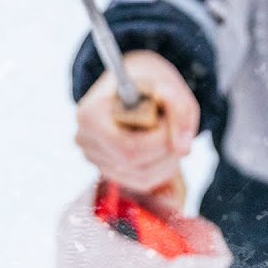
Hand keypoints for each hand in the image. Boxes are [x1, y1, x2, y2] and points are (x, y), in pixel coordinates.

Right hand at [74, 50, 199, 193]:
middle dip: (166, 150)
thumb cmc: (147, 84)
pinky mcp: (107, 170)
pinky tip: (163, 148)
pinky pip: (141, 182)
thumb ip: (179, 111)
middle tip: (175, 128)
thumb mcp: (168, 87)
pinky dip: (161, 169)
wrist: (133, 85)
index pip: (128, 146)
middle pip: (133, 164)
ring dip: (168, 161)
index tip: (170, 121)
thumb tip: (183, 150)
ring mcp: (93, 158)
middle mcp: (85, 140)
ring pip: (141, 178)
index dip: (159, 140)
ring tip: (170, 135)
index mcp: (90, 115)